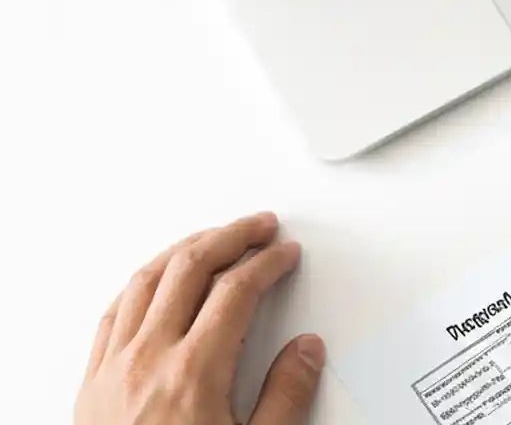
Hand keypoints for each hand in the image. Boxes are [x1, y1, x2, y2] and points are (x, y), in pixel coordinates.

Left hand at [76, 212, 323, 424]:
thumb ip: (286, 398)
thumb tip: (306, 351)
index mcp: (194, 373)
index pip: (236, 291)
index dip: (267, 262)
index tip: (285, 254)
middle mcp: (147, 360)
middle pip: (190, 268)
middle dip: (231, 236)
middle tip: (258, 226)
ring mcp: (113, 368)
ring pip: (146, 280)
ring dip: (185, 249)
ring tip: (212, 239)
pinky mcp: (90, 384)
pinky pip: (113, 312)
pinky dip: (141, 283)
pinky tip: (154, 280)